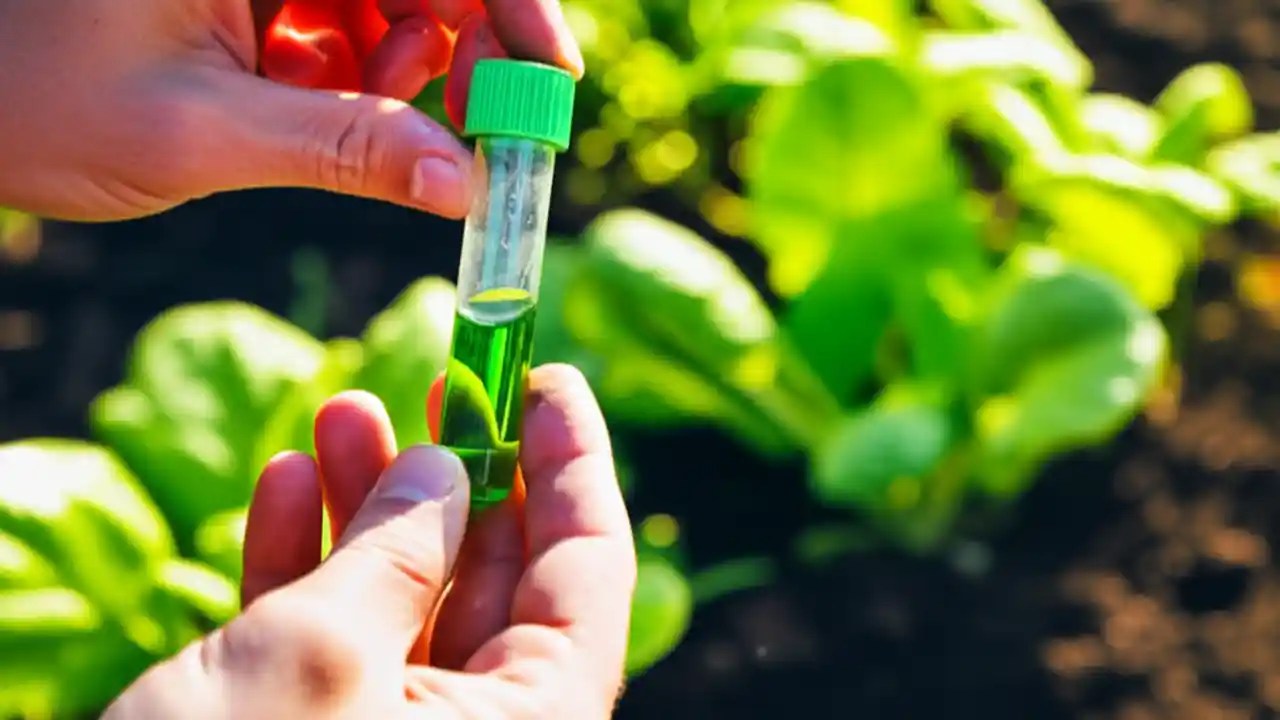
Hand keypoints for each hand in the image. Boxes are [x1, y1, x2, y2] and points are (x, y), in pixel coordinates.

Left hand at [0, 0, 580, 221]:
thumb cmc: (34, 101)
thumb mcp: (199, 133)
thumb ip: (341, 151)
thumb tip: (464, 185)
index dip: (503, 1)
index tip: (546, 75)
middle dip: (463, 45)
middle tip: (478, 131)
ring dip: (409, 69)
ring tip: (373, 125)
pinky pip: (347, 19)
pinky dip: (362, 76)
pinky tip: (325, 110)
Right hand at [103, 365, 635, 718]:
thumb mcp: (325, 654)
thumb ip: (400, 552)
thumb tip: (447, 468)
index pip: (589, 572)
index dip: (573, 465)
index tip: (547, 380)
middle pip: (498, 577)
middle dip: (459, 472)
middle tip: (443, 383)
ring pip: (406, 599)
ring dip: (374, 501)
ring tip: (344, 413)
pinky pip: (336, 642)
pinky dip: (311, 563)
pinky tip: (290, 487)